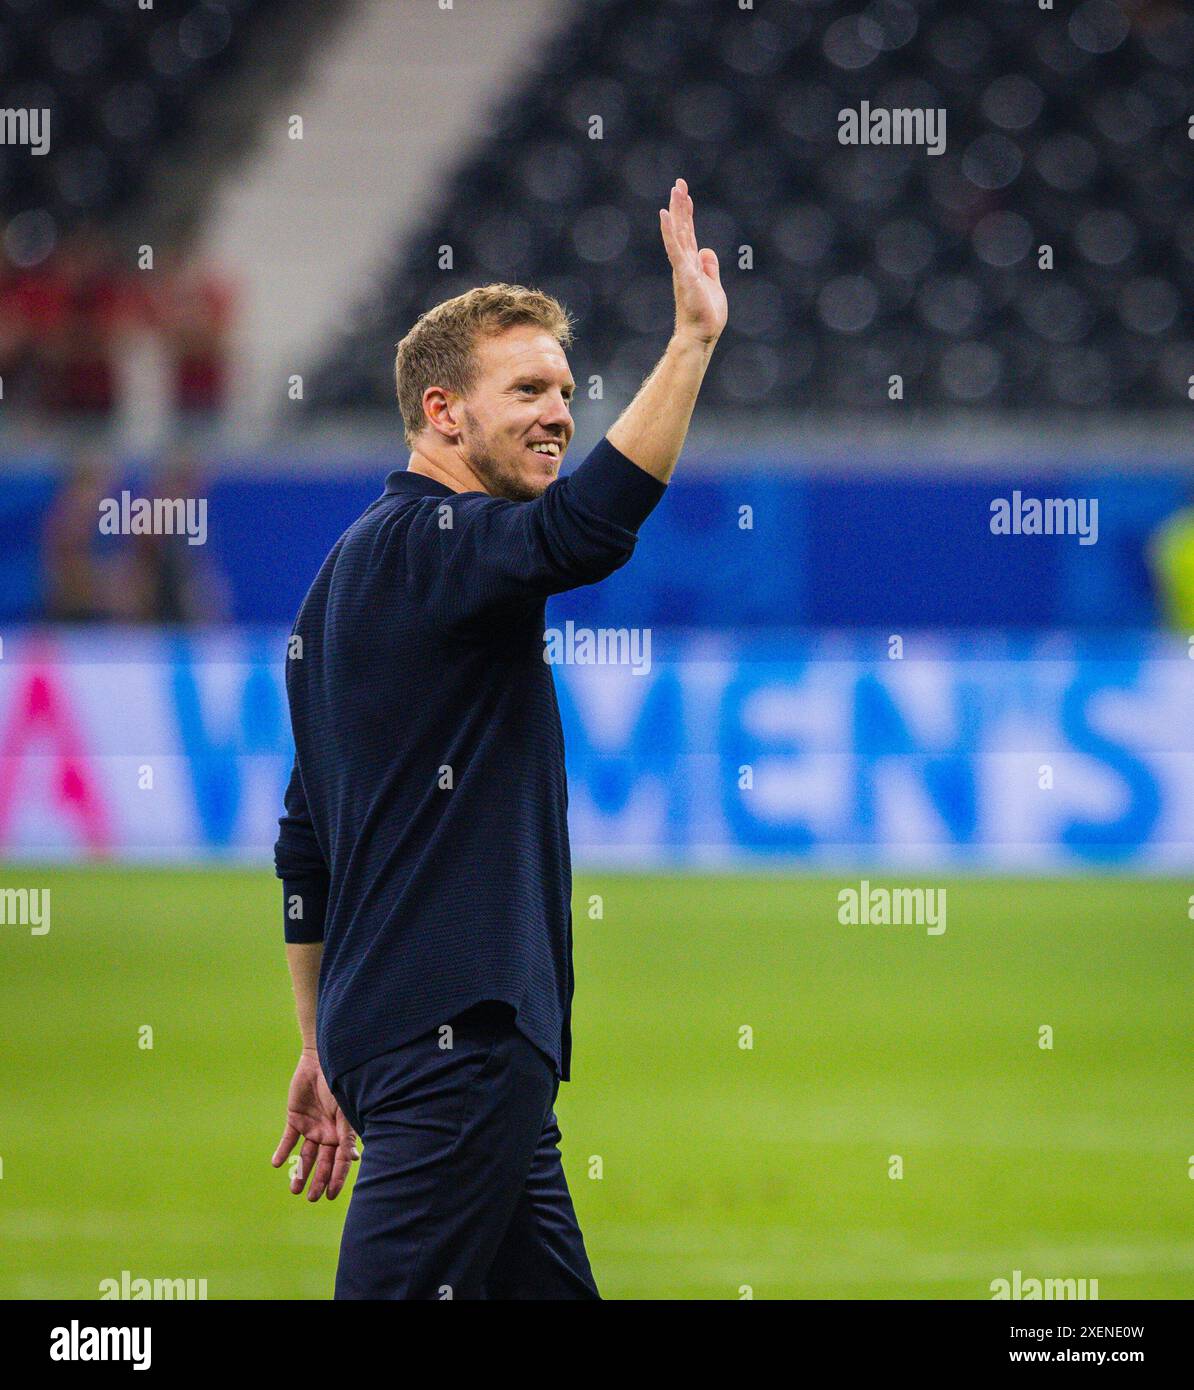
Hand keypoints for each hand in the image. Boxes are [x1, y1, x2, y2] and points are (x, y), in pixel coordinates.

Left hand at [271, 1050, 358, 1200]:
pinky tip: (278, 1163)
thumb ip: (347, 1134)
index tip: (332, 1195)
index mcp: (342, 1132)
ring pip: (305, 1155)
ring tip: (294, 1189)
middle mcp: (328, 1133)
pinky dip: (283, 1151)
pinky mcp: (295, 1119)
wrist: (321, 1059)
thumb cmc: (339, 1082)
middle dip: (318, 1181)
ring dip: (300, 1172)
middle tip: (311, 1198)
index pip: (340, 1161)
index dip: (337, 1177)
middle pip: (323, 1162)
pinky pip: (289, 1139)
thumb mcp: (345, 1111)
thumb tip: (355, 1159)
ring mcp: (311, 1127)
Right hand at [659, 178, 727, 347]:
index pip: (689, 234)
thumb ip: (709, 268)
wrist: (700, 335)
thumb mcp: (713, 285)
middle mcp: (684, 263)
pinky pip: (675, 248)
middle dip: (681, 205)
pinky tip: (665, 214)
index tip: (686, 195)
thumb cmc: (706, 316)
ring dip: (677, 211)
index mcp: (691, 265)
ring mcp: (682, 267)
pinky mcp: (684, 274)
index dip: (687, 214)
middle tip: (679, 183)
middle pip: (682, 228)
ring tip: (676, 190)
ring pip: (678, 233)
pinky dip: (669, 231)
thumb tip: (706, 250)